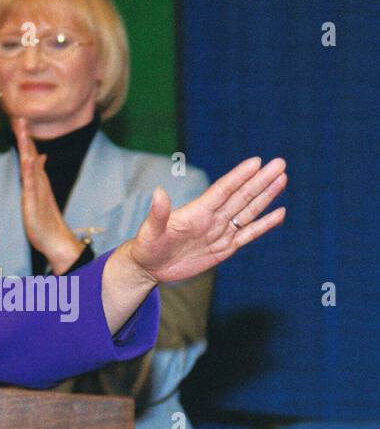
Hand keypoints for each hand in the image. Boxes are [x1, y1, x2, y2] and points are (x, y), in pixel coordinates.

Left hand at [14, 117, 84, 272]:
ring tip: (22, 132)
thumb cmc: (44, 219)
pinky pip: (33, 184)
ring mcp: (38, 191)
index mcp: (36, 179)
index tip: (18, 119)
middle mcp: (38, 182)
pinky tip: (30, 159)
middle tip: (19, 117)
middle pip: (31, 154)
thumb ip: (37, 173)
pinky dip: (32, 170)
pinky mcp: (36, 202)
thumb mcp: (37, 192)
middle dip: (25, 135)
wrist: (55, 241)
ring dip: (27, 147)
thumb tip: (39, 155)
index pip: (29, 154)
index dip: (23, 137)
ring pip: (32, 165)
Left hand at [123, 156, 287, 284]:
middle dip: (261, 180)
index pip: (223, 190)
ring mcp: (220, 232)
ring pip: (249, 211)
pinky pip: (249, 234)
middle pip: (242, 196)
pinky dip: (265, 224)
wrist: (149, 267)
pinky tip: (279, 212)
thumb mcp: (150, 231)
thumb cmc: (146, 246)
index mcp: (197, 211)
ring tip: (282, 179)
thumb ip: (158, 213)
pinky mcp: (224, 248)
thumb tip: (158, 192)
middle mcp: (212, 218)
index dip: (239, 176)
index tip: (257, 161)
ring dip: (266, 196)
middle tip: (280, 163)